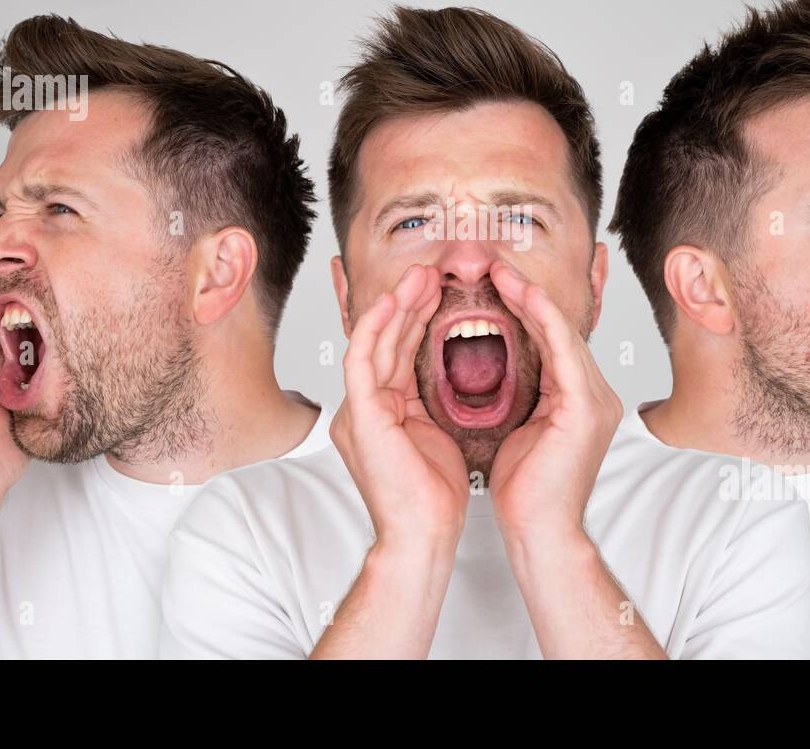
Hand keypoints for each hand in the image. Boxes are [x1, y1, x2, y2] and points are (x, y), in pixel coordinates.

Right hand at [331, 263, 469, 549]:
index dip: (412, 317)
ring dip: (395, 305)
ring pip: (373, 341)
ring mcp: (358, 411)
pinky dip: (376, 327)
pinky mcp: (360, 416)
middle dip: (407, 303)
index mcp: (383, 411)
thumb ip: (433, 402)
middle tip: (429, 272)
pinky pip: (362, 359)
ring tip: (419, 276)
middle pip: (384, 340)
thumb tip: (451, 376)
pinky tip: (392, 302)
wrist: (424, 537)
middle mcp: (365, 406)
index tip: (433, 289)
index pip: (395, 351)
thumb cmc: (434, 498)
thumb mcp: (439, 434)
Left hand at [486, 260, 622, 543]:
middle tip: (496, 265)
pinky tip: (522, 296)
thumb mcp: (520, 427)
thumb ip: (522, 393)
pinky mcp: (586, 410)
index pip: (554, 339)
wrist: (539, 532)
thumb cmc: (526, 490)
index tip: (499, 280)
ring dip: (532, 297)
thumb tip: (498, 367)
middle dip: (528, 293)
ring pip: (564, 331)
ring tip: (502, 272)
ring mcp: (597, 400)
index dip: (529, 306)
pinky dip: (543, 319)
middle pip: (562, 328)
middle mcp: (596, 394)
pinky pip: (564, 350)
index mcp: (581, 399)